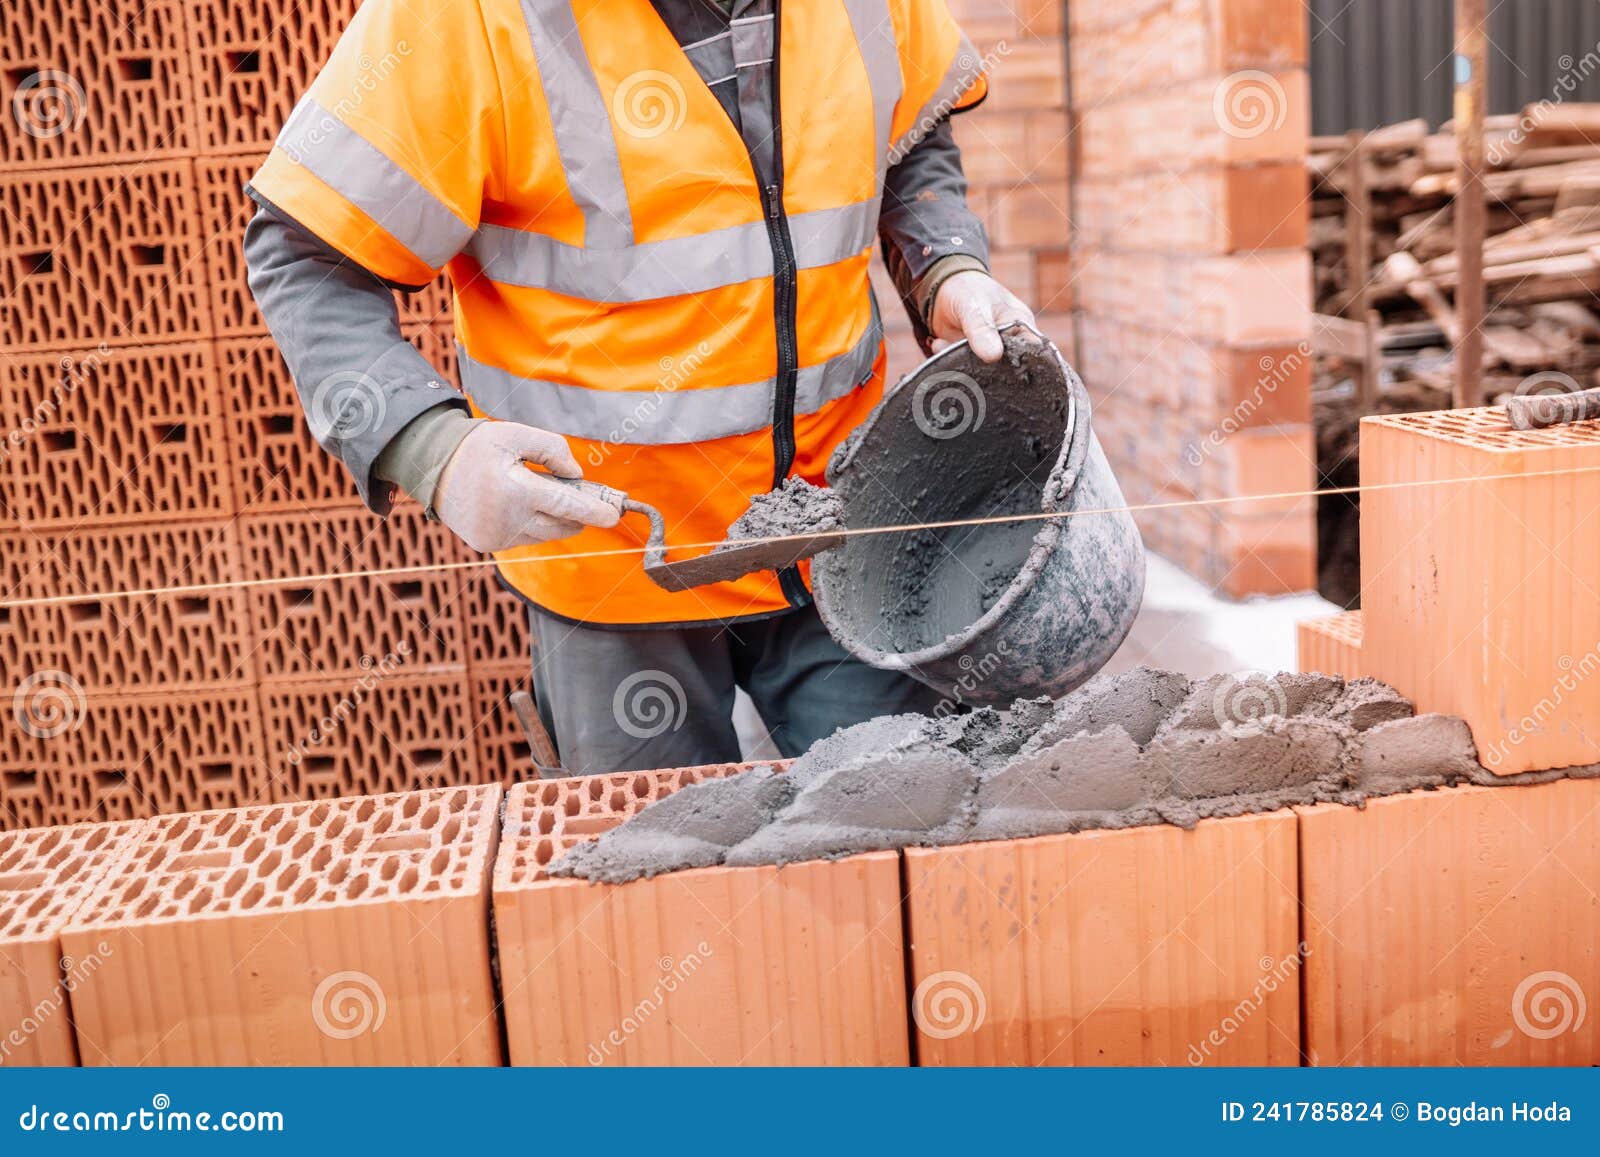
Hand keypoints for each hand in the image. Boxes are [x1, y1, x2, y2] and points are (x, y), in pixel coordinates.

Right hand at [433, 421, 620, 552]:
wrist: (432, 467)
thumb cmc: (478, 447)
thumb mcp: (516, 434)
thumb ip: (552, 449)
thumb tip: (577, 476)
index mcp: (515, 490)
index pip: (565, 505)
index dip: (593, 510)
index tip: (614, 513)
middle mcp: (507, 519)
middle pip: (560, 525)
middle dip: (577, 514)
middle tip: (589, 499)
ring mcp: (497, 536)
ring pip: (544, 533)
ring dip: (554, 518)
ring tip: (546, 494)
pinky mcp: (489, 544)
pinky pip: (525, 537)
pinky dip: (531, 523)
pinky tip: (520, 504)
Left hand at [928, 270, 1037, 362]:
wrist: (941, 290)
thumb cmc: (968, 290)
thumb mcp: (975, 305)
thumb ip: (982, 328)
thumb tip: (993, 355)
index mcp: (1022, 327)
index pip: (1032, 353)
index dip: (1023, 365)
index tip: (997, 363)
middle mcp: (1009, 344)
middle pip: (1006, 369)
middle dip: (985, 367)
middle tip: (965, 354)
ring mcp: (989, 353)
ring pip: (982, 372)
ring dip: (962, 362)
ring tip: (947, 343)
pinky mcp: (971, 360)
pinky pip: (962, 369)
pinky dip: (949, 360)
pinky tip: (941, 343)